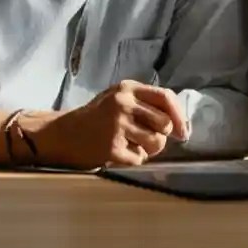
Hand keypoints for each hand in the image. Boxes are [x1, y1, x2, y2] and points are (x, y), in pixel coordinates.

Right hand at [31, 80, 188, 169]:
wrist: (64, 134)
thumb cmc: (98, 117)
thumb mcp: (120, 99)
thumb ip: (147, 104)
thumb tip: (181, 125)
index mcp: (127, 88)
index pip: (165, 97)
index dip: (179, 115)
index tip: (182, 131)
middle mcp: (122, 104)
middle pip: (164, 124)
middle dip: (162, 136)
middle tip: (148, 138)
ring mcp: (116, 125)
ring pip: (155, 143)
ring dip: (150, 149)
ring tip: (134, 145)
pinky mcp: (111, 147)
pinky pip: (139, 158)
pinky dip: (134, 159)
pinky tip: (120, 151)